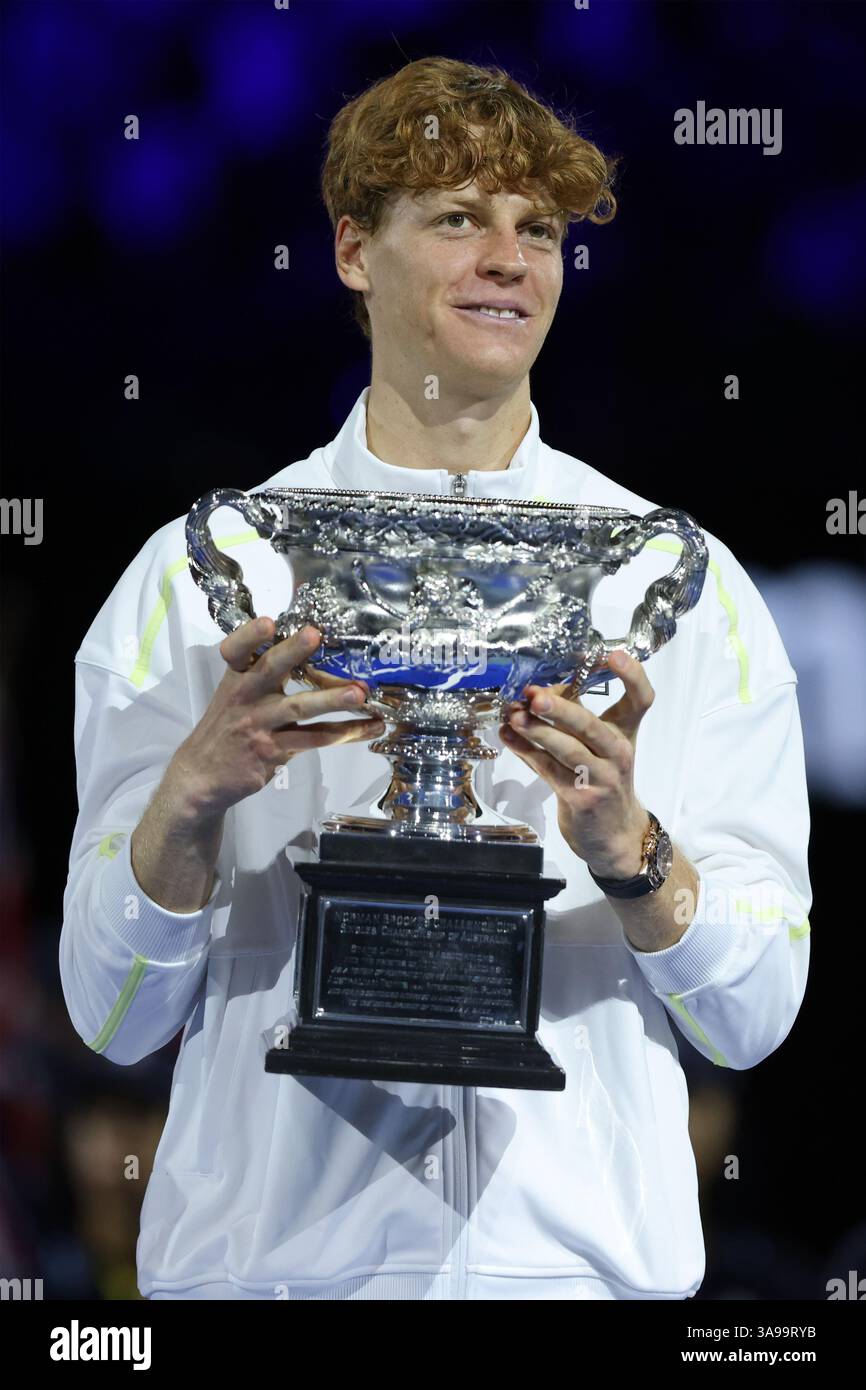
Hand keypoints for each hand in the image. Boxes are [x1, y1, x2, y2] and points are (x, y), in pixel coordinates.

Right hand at [168, 619, 383, 818]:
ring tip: (360, 693)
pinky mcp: (273, 751)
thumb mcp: (234, 695)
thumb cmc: (227, 728)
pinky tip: (369, 727)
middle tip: (315, 634)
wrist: (202, 776)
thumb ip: (263, 673)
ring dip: (332, 700)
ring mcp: (259, 724)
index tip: (268, 622)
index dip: (249, 635)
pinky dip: (345, 733)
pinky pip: (314, 739)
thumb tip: (311, 645)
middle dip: (293, 651)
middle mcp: (245, 696)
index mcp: (236, 677)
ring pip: (299, 708)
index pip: (236, 650)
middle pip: (269, 669)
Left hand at [499, 651, 652, 876]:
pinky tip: (507, 737)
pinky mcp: (580, 798)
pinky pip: (548, 770)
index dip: (632, 676)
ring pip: (567, 750)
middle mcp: (619, 753)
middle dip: (561, 708)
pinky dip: (525, 752)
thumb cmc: (603, 779)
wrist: (614, 835)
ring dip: (536, 731)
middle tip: (534, 694)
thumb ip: (575, 716)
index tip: (612, 654)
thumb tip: (538, 689)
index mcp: (626, 732)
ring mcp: (601, 778)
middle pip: (592, 726)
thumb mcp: (599, 745)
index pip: (641, 700)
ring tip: (514, 715)